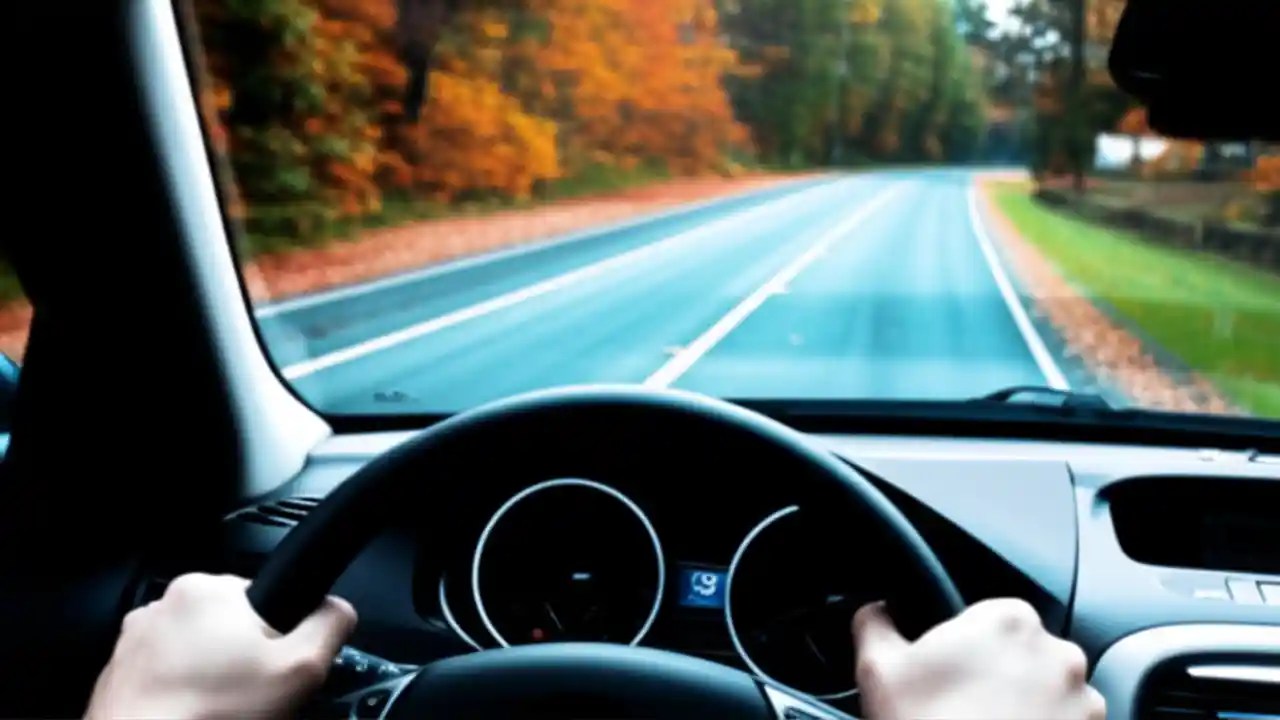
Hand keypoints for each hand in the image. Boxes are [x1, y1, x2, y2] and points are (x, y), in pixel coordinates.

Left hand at [85, 573, 355, 719]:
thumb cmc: (214, 714)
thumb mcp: (300, 670)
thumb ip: (329, 625)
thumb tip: (337, 609)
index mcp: (207, 589)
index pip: (264, 600)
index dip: (279, 638)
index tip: (271, 671)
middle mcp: (164, 603)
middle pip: (229, 625)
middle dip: (242, 657)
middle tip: (247, 696)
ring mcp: (134, 638)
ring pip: (196, 650)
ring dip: (209, 675)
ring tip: (215, 709)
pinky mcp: (117, 671)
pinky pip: (165, 673)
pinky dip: (179, 691)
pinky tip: (190, 714)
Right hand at [852, 599, 1104, 719]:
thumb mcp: (877, 670)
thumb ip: (875, 623)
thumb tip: (876, 611)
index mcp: (1009, 619)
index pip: (983, 617)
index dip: (958, 646)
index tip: (943, 676)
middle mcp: (1058, 653)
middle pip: (1018, 654)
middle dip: (995, 677)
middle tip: (959, 709)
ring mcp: (1084, 701)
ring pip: (1046, 693)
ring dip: (1023, 707)